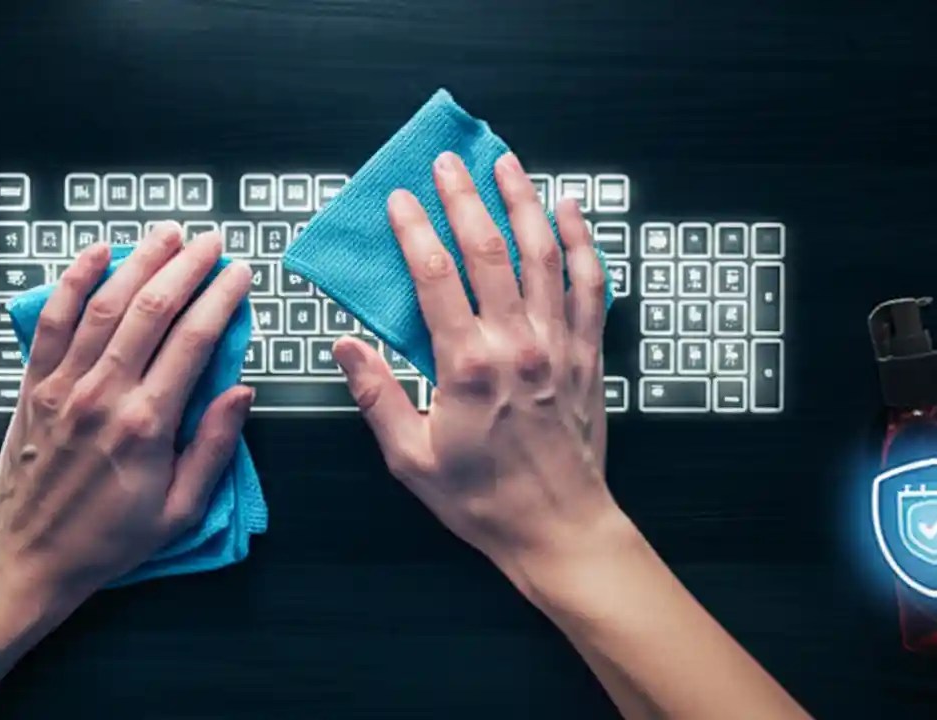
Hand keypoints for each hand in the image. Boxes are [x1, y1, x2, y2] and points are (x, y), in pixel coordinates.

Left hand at [0, 223, 254, 613]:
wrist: (33, 557)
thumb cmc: (111, 539)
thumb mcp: (182, 509)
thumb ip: (213, 446)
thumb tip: (242, 392)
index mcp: (147, 425)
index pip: (193, 341)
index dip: (221, 299)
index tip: (239, 273)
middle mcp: (105, 395)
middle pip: (151, 310)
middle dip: (186, 266)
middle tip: (211, 242)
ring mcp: (65, 385)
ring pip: (105, 305)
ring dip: (139, 261)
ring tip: (168, 234)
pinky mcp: (35, 385)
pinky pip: (53, 321)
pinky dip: (73, 281)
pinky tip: (96, 252)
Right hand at [333, 151, 628, 590]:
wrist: (557, 529)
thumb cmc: (481, 500)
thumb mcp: (411, 459)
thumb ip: (378, 396)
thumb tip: (345, 347)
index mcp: (468, 367)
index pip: (436, 277)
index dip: (415, 230)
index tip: (399, 199)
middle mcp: (518, 344)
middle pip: (490, 250)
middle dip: (465, 198)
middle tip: (447, 161)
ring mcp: (559, 344)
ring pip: (544, 255)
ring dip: (524, 202)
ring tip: (506, 164)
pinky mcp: (588, 353)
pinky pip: (591, 284)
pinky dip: (582, 243)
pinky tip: (570, 212)